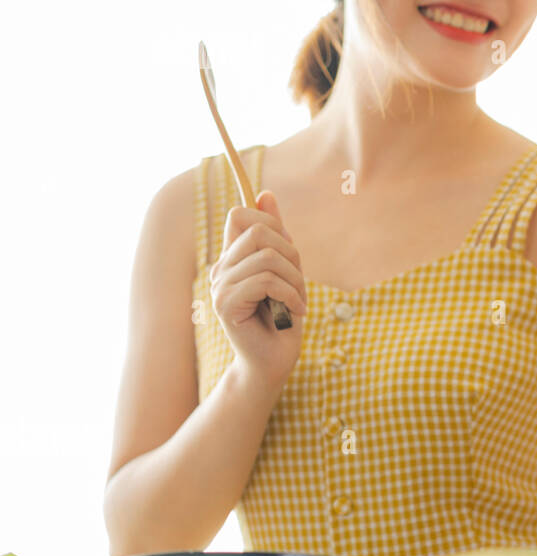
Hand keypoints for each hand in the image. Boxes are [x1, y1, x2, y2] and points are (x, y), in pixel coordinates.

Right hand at [209, 189, 307, 394]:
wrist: (274, 360)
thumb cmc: (283, 316)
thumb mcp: (288, 270)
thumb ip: (276, 235)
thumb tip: (265, 194)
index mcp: (233, 257)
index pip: (240, 215)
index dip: (270, 223)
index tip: (289, 249)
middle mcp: (221, 268)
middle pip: (258, 232)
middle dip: (291, 254)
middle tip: (299, 281)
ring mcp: (219, 286)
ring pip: (267, 257)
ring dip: (295, 279)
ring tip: (297, 300)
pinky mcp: (225, 304)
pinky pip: (265, 281)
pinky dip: (290, 295)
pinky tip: (295, 311)